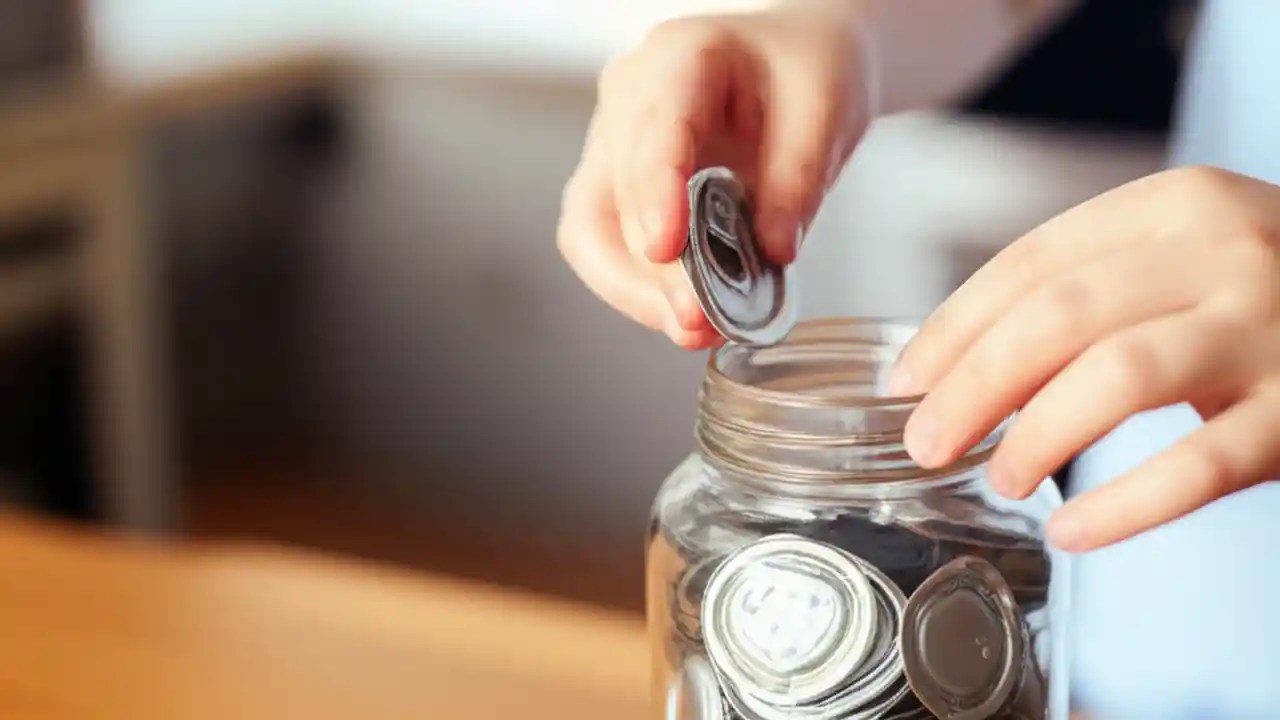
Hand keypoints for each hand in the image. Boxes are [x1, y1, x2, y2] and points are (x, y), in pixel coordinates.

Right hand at [557, 0, 876, 347]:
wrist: (795, 61)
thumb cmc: (805, 68)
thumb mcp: (827, 111)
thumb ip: (800, 180)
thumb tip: (773, 252)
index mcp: (681, 58)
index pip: (654, 129)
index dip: (654, 191)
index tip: (665, 249)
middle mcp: (630, 97)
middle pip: (612, 193)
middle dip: (650, 270)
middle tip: (698, 319)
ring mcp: (613, 141)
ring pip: (589, 230)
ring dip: (634, 291)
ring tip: (692, 329)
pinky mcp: (616, 183)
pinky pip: (605, 244)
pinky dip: (640, 289)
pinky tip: (683, 314)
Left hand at [891, 166, 1279, 550]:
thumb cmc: (1270, 295)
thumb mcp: (1187, 256)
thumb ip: (1090, 288)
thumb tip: (957, 364)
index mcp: (1175, 205)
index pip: (1030, 264)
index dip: (954, 328)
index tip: (907, 380)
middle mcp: (1224, 249)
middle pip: (1058, 317)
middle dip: (972, 386)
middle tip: (926, 440)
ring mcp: (1270, 328)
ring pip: (1118, 376)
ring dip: (1038, 433)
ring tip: (1001, 476)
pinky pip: (1201, 464)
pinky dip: (1125, 503)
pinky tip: (1074, 529)